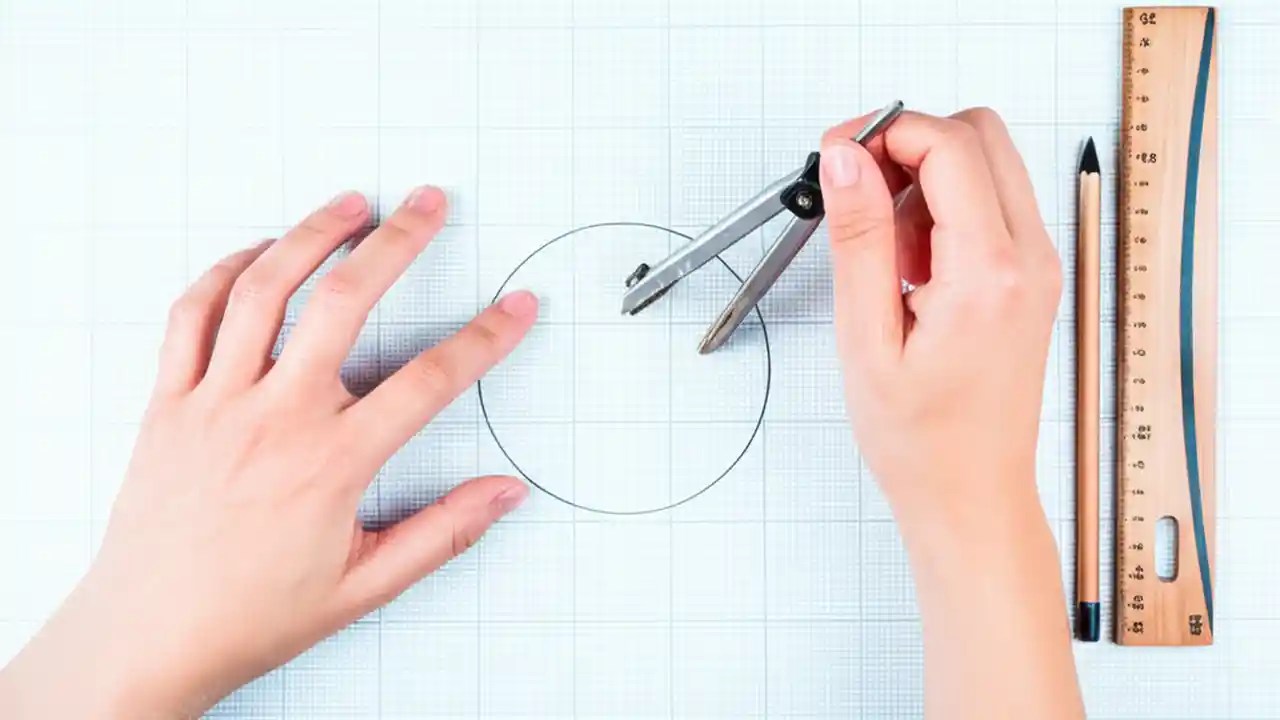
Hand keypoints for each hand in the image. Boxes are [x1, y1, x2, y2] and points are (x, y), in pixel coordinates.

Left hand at [0, 187, 537, 718]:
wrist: (147, 637)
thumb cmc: (251, 616)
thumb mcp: (365, 586)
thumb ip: (442, 533)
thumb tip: (505, 495)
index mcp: (331, 464)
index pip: (429, 382)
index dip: (485, 339)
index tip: (518, 309)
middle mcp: (274, 419)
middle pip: (346, 304)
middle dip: (398, 242)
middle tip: (429, 204)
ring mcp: (215, 403)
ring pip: (265, 291)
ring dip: (312, 235)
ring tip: (350, 203)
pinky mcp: (168, 403)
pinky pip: (191, 315)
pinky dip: (225, 272)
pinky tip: (257, 253)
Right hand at [820, 108, 1081, 718]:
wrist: (970, 494)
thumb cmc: (921, 439)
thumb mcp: (867, 337)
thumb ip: (860, 237)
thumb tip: (846, 161)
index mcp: (991, 272)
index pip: (948, 144)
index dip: (884, 132)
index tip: (837, 154)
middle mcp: (1031, 258)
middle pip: (978, 134)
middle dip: (907, 144)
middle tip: (856, 192)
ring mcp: (1040, 264)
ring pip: (986, 162)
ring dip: (926, 178)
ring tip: (886, 253)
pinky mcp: (1032, 276)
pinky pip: (990, 204)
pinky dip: (944, 209)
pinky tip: (910, 268)